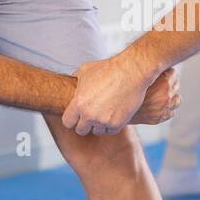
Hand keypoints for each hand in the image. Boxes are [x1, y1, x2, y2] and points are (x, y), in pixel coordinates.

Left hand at [62, 57, 178, 135]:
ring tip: (105, 111)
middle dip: (85, 123)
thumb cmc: (108, 68)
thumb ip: (75, 82)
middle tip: (91, 114)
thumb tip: (69, 85)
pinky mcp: (118, 123)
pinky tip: (114, 114)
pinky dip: (112, 125)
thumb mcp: (85, 71)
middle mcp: (90, 115)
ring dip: (99, 124)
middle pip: (81, 130)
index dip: (72, 119)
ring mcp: (104, 121)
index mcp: (79, 103)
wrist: (131, 71)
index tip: (77, 115)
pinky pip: (111, 131)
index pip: (67, 122)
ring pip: (97, 131)